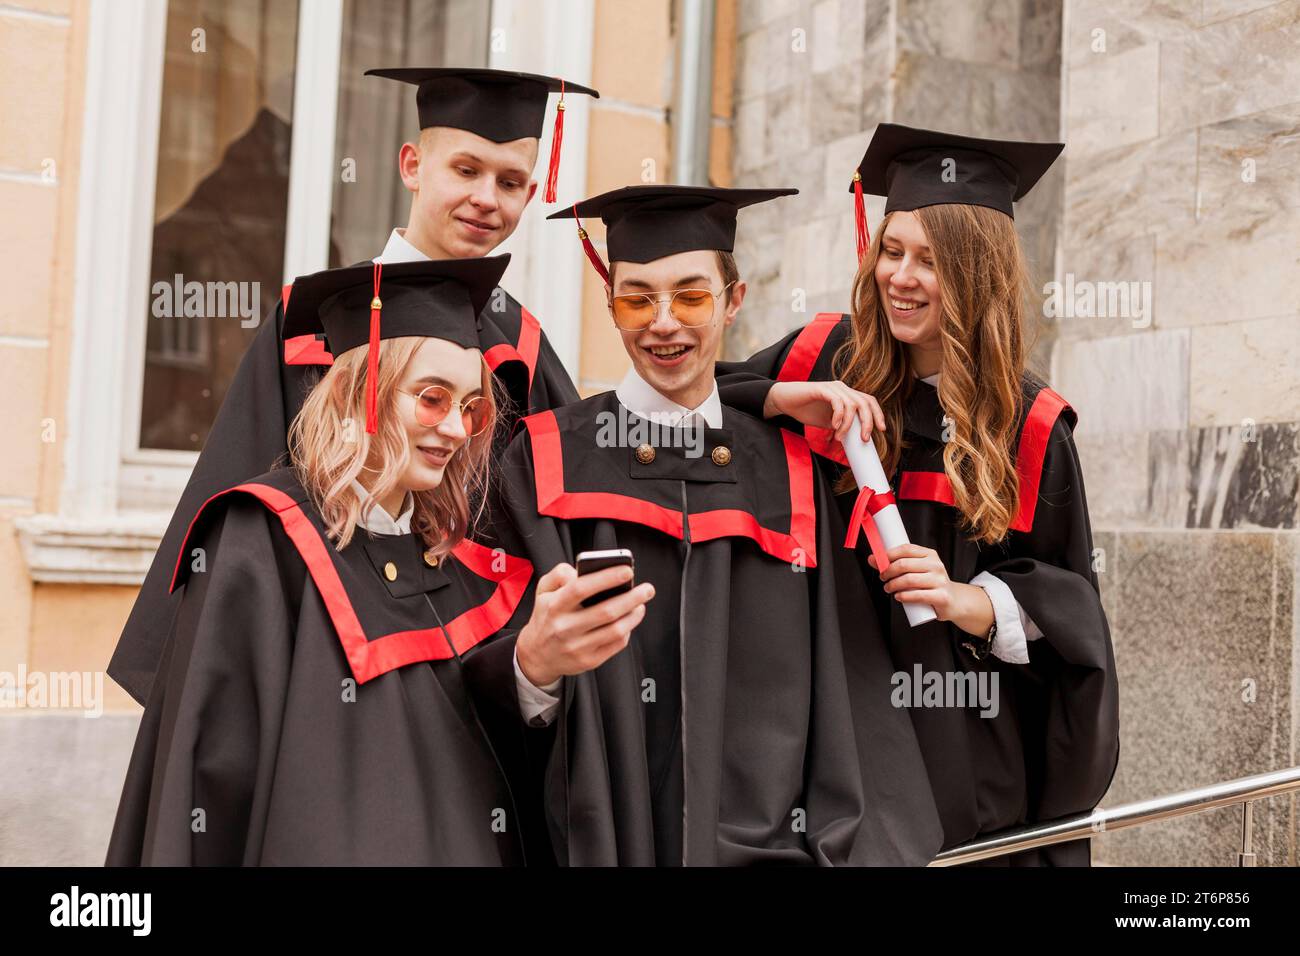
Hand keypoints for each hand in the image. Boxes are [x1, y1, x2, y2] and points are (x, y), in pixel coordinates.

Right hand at [516, 562, 654, 686]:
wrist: (537, 655)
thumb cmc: (546, 617)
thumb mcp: (543, 591)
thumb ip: (559, 574)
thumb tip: (580, 571)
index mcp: (554, 606)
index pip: (581, 588)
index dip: (606, 578)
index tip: (627, 570)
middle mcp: (565, 628)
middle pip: (605, 611)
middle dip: (632, 597)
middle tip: (647, 589)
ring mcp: (578, 647)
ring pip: (615, 630)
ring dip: (634, 615)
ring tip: (641, 603)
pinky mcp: (589, 661)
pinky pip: (616, 644)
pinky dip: (628, 630)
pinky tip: (629, 620)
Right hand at [763, 380, 885, 442]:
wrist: (785, 402)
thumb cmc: (806, 409)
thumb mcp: (829, 422)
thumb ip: (842, 427)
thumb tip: (854, 440)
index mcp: (847, 395)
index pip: (869, 402)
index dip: (877, 414)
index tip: (881, 429)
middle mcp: (842, 388)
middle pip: (865, 402)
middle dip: (868, 422)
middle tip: (863, 438)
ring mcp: (833, 387)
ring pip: (852, 404)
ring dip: (848, 424)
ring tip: (839, 436)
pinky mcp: (822, 388)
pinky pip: (837, 401)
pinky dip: (838, 415)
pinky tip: (833, 425)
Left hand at [868, 544, 993, 637]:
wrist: (953, 600)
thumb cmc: (931, 583)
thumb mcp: (918, 569)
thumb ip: (897, 564)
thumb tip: (872, 559)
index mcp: (930, 555)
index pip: (906, 549)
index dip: (888, 554)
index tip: (877, 562)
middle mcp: (936, 565)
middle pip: (904, 564)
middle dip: (888, 571)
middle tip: (883, 577)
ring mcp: (940, 581)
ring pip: (908, 580)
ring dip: (893, 585)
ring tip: (888, 588)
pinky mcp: (941, 596)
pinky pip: (917, 595)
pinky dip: (904, 596)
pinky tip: (898, 597)